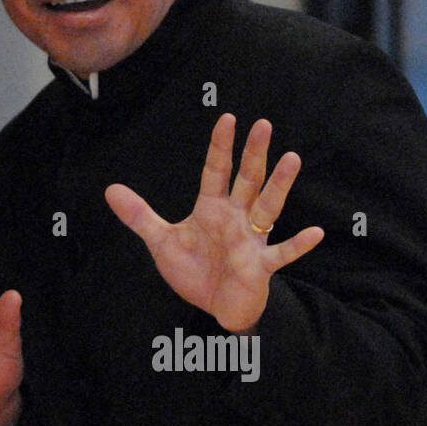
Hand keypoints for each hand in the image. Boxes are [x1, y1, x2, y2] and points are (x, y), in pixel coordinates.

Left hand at [105, 113, 323, 332]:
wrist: (214, 307)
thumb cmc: (195, 270)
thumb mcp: (162, 241)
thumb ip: (140, 215)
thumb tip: (110, 190)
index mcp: (212, 208)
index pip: (216, 170)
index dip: (220, 146)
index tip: (228, 118)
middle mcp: (236, 218)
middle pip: (247, 179)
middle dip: (253, 153)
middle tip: (263, 123)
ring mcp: (251, 240)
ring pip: (268, 207)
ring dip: (279, 185)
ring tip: (292, 158)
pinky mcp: (260, 266)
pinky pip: (281, 253)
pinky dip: (298, 244)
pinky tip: (316, 232)